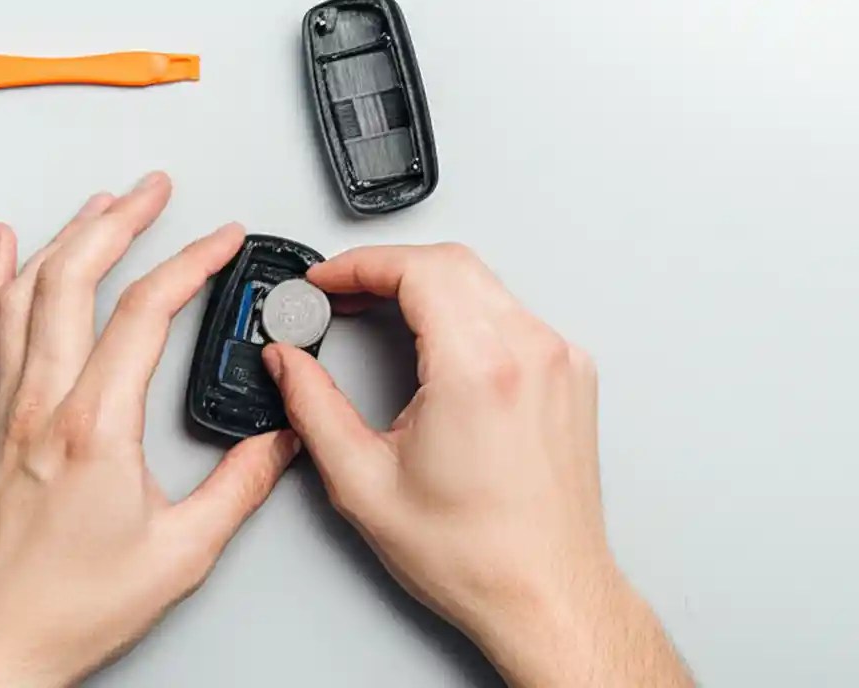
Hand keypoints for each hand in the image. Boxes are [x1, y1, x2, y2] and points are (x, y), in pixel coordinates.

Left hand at [0, 173, 297, 687]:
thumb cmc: (70, 609)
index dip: (190, 262)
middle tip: (153, 190)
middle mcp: (42, 406)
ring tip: (95, 205)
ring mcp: (6, 411)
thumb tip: (279, 443)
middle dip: (118, 221)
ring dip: (62, 239)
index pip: (147, 313)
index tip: (220, 238)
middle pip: (74, 280)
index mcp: (94, 427)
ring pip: (24, 296)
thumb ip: (239, 489)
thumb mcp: (181, 555)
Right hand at [262, 244, 690, 686]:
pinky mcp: (571, 375)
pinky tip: (434, 342)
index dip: (358, 265)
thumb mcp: (364, 483)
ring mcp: (559, 360)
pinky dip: (464, 311)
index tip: (324, 281)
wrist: (548, 594)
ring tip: (380, 315)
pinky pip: (511, 314)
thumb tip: (287, 362)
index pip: (417, 270)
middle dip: (387, 268)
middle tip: (341, 295)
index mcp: (479, 370)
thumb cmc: (476, 556)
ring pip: (483, 283)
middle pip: (451, 264)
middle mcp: (530, 353)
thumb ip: (313, 407)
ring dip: (426, 287)